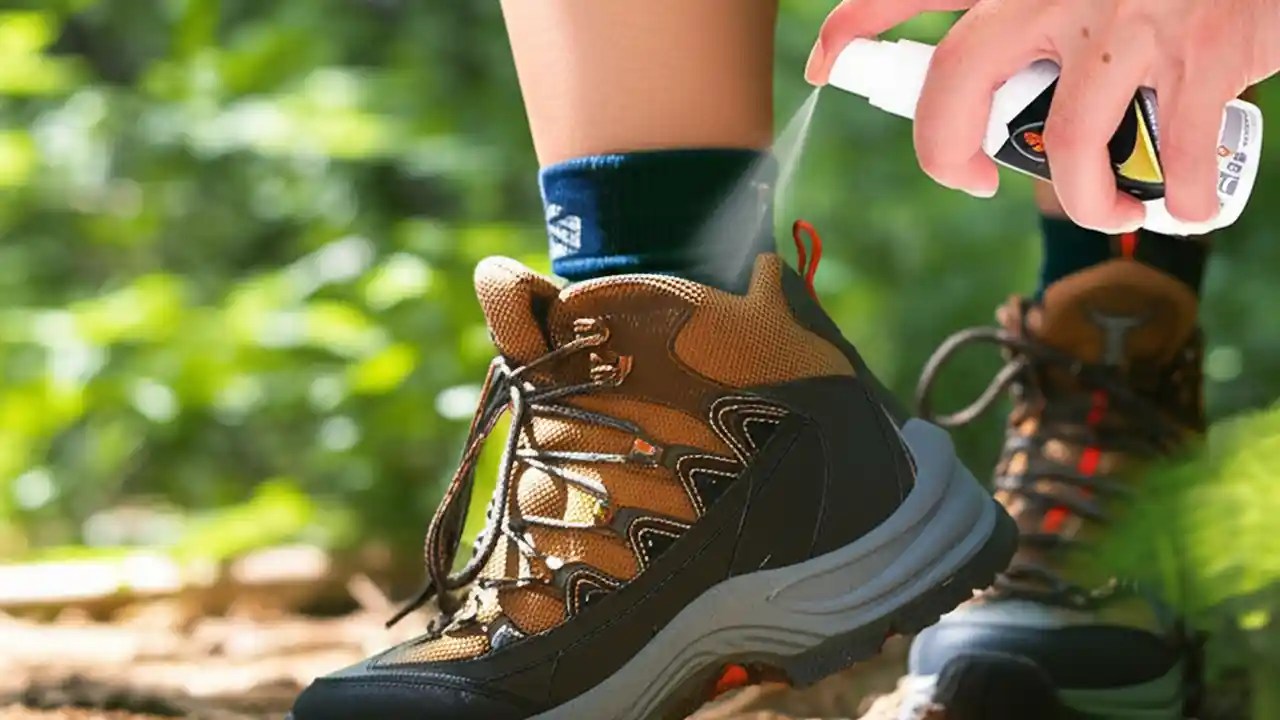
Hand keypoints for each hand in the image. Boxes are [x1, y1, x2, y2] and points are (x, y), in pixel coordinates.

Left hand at [806, 0, 1279, 231]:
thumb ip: (1037, 10)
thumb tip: (1008, 81)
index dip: (854, 27)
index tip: (823, 61)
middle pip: (956, 82)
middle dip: (946, 153)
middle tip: (971, 180)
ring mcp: (1127, 19)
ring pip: (1069, 143)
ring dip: (1089, 200)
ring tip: (1113, 210)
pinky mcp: (1202, 54)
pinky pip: (1176, 159)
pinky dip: (1185, 201)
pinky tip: (1191, 204)